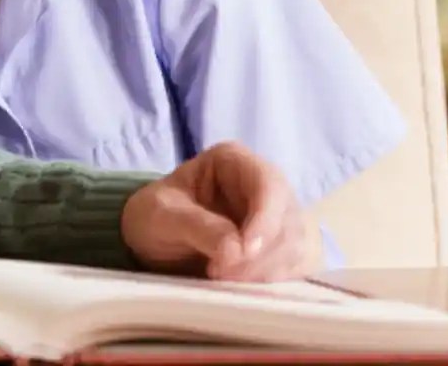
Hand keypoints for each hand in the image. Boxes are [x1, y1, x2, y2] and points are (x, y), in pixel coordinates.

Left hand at [121, 142, 322, 281]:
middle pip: (286, 219)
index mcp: (234, 161)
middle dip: (259, 254)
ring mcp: (278, 218)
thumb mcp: (160, 216)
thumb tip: (236, 251)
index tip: (243, 252)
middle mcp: (264, 185)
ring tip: (221, 279)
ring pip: (295, 247)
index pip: (268, 184)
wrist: (152, 241)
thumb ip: (196, 226)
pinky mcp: (283, 249)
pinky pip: (295, 268)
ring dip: (264, 271)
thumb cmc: (154, 216)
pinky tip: (239, 286)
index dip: (264, 220)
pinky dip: (271, 281)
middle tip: (219, 273)